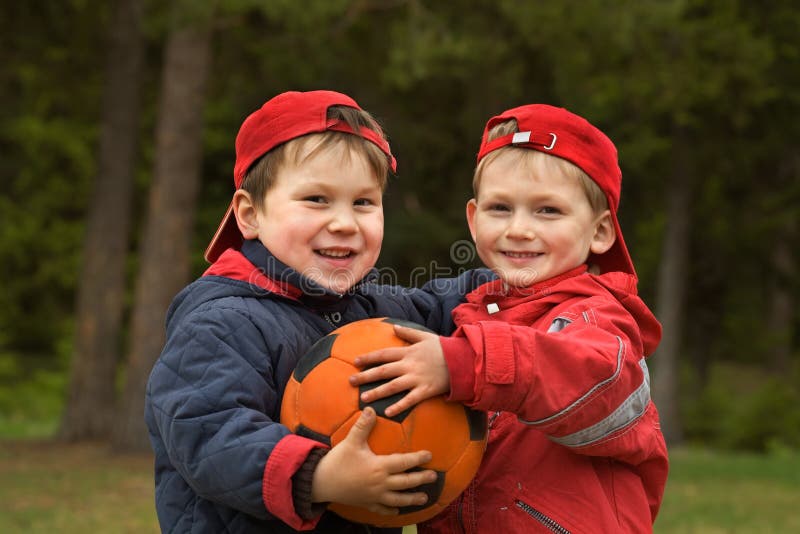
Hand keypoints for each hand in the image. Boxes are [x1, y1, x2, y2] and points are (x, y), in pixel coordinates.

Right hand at [311, 407, 436, 514]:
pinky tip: (397, 511)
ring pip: (398, 499)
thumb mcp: (351, 441)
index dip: (418, 458)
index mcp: (379, 467)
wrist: (321, 483)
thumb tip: (370, 408)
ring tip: (424, 498)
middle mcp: (380, 483)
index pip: (403, 462)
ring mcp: (374, 496)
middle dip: (421, 479)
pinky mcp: (366, 503)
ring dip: (412, 499)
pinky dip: (391, 511)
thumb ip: (363, 425)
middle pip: (406, 482)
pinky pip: (382, 510)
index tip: (429, 455)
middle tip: (434, 476)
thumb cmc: (338, 461)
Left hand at [349, 324, 449, 416]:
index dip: (368, 358)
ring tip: (363, 399)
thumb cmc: (443, 348)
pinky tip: (387, 412)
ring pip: (392, 386)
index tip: (355, 362)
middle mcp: (409, 365)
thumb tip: (394, 328)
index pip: (383, 354)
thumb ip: (408, 333)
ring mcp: (417, 379)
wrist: (462, 360)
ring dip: (377, 392)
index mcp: (408, 352)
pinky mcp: (426, 390)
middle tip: (350, 381)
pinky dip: (399, 406)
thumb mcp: (424, 336)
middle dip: (365, 376)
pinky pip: (410, 400)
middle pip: (383, 371)